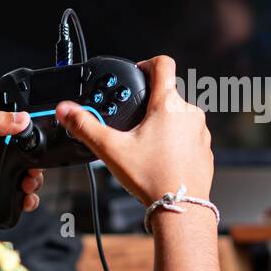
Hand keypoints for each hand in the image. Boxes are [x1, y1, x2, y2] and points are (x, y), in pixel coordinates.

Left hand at [0, 109, 43, 229]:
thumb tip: (20, 118)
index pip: (14, 123)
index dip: (28, 130)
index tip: (38, 139)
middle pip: (24, 151)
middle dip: (34, 162)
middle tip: (32, 169)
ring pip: (22, 173)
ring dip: (32, 181)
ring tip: (27, 185)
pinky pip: (16, 193)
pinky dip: (25, 198)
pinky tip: (25, 199)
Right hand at [55, 55, 212, 204]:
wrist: (180, 207)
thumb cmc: (151, 178)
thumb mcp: (111, 149)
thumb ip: (85, 126)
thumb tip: (65, 110)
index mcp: (167, 105)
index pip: (163, 64)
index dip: (147, 63)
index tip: (138, 72)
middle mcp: (189, 113)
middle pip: (168, 94)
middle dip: (150, 104)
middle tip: (133, 124)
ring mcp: (200, 131)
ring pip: (179, 115)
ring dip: (164, 123)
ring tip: (146, 145)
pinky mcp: (205, 148)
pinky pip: (189, 135)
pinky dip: (176, 141)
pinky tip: (162, 158)